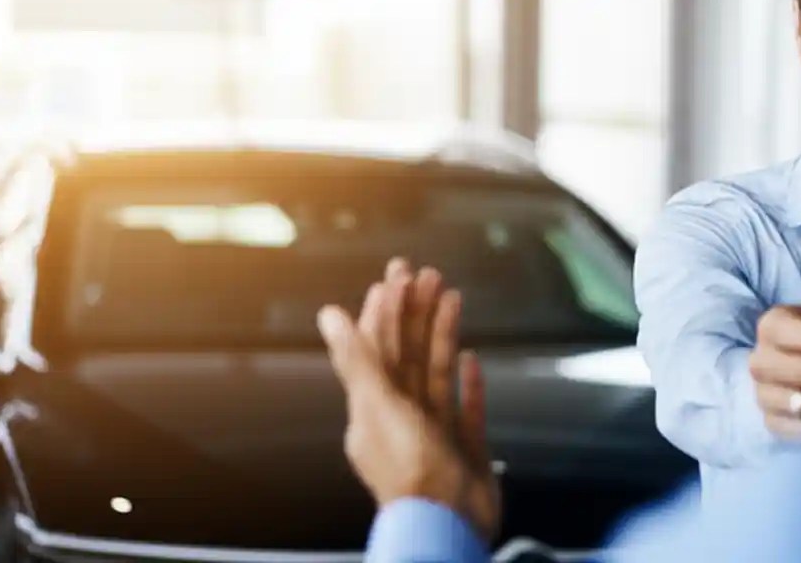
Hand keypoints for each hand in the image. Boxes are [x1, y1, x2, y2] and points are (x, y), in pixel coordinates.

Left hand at [318, 258, 500, 542]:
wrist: (448, 527)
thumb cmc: (411, 474)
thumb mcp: (378, 407)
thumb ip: (357, 360)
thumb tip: (329, 316)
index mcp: (375, 409)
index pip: (377, 348)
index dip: (385, 311)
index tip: (396, 277)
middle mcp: (402, 418)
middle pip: (407, 354)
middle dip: (416, 313)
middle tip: (428, 274)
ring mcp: (434, 435)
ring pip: (435, 373)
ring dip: (441, 335)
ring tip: (451, 298)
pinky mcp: (463, 450)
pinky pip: (465, 409)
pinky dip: (468, 384)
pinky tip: (471, 360)